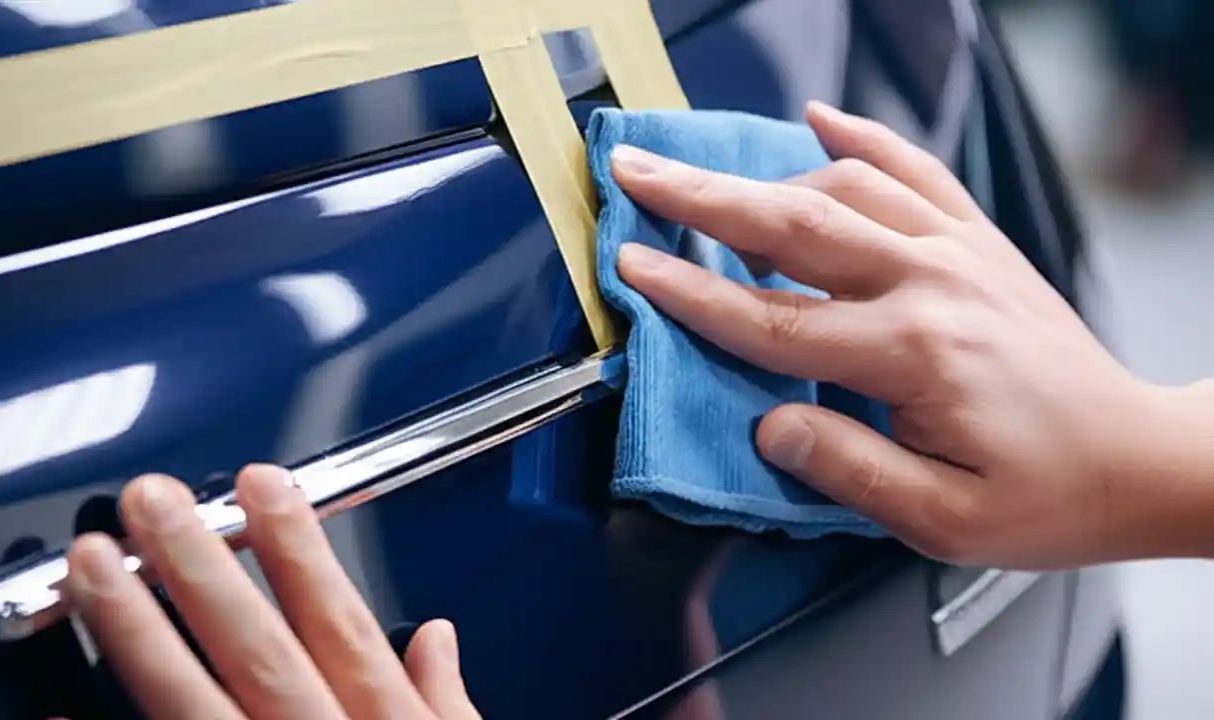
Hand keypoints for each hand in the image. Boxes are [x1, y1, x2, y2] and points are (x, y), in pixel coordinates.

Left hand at [63, 466, 479, 718]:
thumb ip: (448, 701)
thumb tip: (440, 636)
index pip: (337, 620)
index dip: (298, 549)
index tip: (262, 488)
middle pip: (255, 649)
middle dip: (203, 569)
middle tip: (153, 505)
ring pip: (192, 706)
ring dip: (141, 634)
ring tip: (97, 568)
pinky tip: (51, 713)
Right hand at [612, 101, 1213, 569]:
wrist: (1134, 458)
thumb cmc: (1045, 495)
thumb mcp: (944, 519)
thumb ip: (849, 471)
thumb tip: (769, 428)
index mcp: (914, 353)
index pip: (772, 319)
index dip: (691, 293)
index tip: (632, 265)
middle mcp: (932, 282)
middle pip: (792, 226)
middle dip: (700, 196)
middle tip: (637, 171)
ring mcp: (958, 251)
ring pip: (844, 187)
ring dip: (764, 174)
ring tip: (705, 172)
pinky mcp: (978, 242)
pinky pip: (916, 170)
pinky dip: (865, 140)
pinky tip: (822, 120)